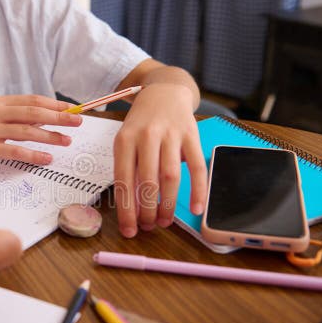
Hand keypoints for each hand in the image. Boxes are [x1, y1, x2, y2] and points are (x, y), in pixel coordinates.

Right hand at [0, 95, 82, 166]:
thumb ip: (7, 117)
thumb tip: (34, 121)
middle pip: (34, 112)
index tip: (72, 109)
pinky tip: (46, 158)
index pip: (31, 100)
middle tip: (79, 122)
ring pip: (27, 130)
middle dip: (59, 117)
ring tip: (67, 141)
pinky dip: (33, 154)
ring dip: (51, 136)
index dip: (54, 104)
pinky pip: (14, 150)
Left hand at [113, 83, 206, 237]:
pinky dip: (198, 190)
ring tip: (164, 222)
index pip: (123, 181)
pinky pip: (197, 167)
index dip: (126, 209)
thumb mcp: (127, 141)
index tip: (129, 230)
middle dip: (147, 211)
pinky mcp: (191, 135)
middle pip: (147, 182)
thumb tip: (133, 209)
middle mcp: (146, 136)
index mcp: (124, 140)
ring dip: (168, 205)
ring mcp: (170, 134)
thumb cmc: (142, 124)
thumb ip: (129, 169)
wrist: (164, 92)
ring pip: (170, 177)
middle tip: (148, 227)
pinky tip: (196, 208)